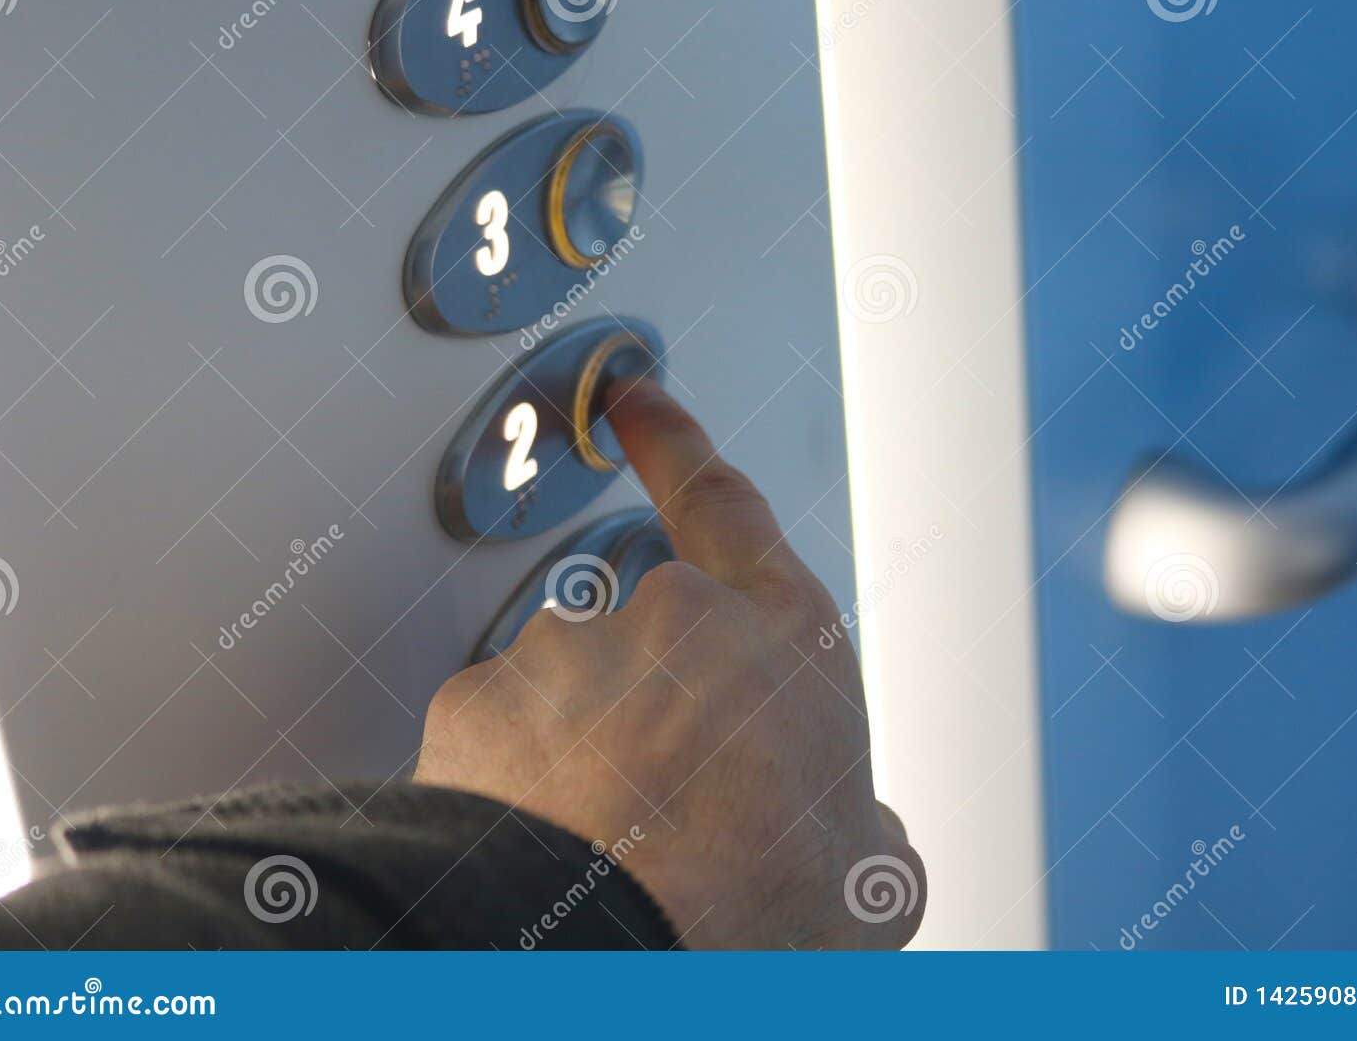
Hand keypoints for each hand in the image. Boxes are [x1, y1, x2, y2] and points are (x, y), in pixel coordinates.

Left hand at [415, 376, 923, 948]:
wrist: (613, 954)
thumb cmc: (751, 913)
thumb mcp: (874, 880)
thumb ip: (865, 822)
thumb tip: (861, 835)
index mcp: (783, 638)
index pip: (727, 506)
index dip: (678, 446)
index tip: (638, 403)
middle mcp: (673, 621)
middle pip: (655, 642)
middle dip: (658, 714)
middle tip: (673, 816)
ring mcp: (569, 654)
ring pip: (574, 691)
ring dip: (587, 754)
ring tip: (614, 853)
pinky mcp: (482, 703)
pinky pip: (502, 734)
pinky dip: (517, 783)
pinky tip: (548, 848)